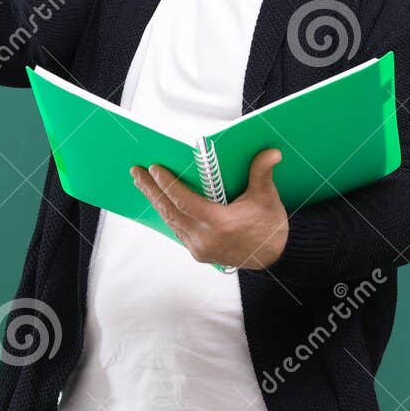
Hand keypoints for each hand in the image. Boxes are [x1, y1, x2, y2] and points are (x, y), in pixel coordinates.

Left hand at [132, 149, 288, 269]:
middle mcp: (205, 239)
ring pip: (171, 222)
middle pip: (170, 212)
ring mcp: (199, 248)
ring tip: (142, 183)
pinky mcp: (198, 253)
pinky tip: (160, 201)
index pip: (185, 202)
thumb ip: (262, 173)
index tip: (155, 169)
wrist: (273, 258)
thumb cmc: (269, 227)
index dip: (168, 185)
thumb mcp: (267, 198)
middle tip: (136, 172)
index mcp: (220, 225)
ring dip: (156, 201)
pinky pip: (178, 230)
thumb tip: (270, 152)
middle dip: (151, 190)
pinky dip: (168, 214)